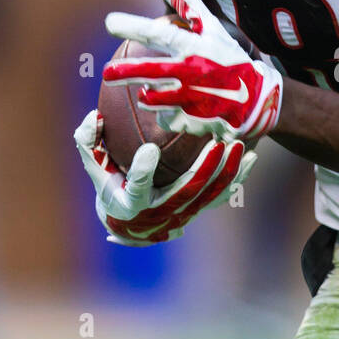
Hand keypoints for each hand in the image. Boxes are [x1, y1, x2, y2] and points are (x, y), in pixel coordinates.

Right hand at [73, 109, 255, 244]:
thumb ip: (89, 141)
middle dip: (203, 169)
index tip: (149, 150)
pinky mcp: (197, 209)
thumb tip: (94, 116)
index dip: (142, 172)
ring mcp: (181, 213)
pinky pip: (220, 195)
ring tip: (237, 145)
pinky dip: (236, 178)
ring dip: (225, 171)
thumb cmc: (108, 184)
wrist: (129, 221)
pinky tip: (250, 157)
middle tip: (217, 143)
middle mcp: (159, 213)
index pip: (136, 187)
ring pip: (208, 194)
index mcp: (130, 202)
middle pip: (185, 192)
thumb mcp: (93, 164)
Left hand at [102, 0, 282, 142]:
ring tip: (157, 90)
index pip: (160, 34)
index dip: (134, 27)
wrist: (255, 99)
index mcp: (194, 47)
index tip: (110, 22)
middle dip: (124, 73)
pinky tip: (182, 108)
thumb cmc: (229, 58)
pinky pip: (163, 119)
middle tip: (107, 73)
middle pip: (149, 72)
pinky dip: (166, 113)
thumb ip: (186, 3)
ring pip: (151, 99)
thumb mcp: (212, 29)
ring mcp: (191, 100)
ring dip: (148, 95)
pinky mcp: (191, 122)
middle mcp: (192, 72)